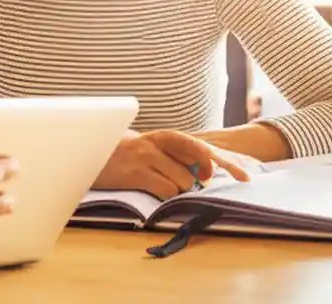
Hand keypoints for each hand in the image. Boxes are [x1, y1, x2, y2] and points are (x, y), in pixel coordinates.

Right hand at [93, 130, 252, 199]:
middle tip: (211, 182)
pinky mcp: (135, 173)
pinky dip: (164, 195)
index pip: (200, 146)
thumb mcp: (148, 148)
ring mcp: (145, 157)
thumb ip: (172, 155)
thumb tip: (204, 171)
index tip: (245, 174)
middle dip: (208, 172)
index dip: (224, 160)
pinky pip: (165, 190)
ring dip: (177, 188)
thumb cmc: (121, 154)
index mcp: (163, 136)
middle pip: (197, 158)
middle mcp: (156, 142)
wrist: (85, 151)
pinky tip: (151, 190)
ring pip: (182, 180)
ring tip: (159, 183)